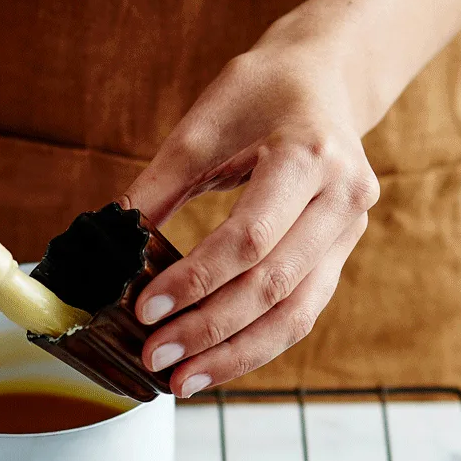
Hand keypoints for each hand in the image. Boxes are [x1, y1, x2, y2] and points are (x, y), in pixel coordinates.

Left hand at [123, 36, 379, 396]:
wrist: (326, 77)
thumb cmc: (258, 93)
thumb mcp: (202, 125)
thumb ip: (158, 186)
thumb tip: (111, 245)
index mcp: (309, 155)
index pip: (250, 238)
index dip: (195, 281)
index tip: (144, 309)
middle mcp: (343, 198)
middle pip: (274, 285)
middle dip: (210, 330)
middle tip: (155, 359)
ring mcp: (349, 232)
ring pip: (296, 313)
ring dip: (236, 356)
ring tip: (182, 383)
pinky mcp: (341, 255)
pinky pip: (300, 313)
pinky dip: (256, 345)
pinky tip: (214, 365)